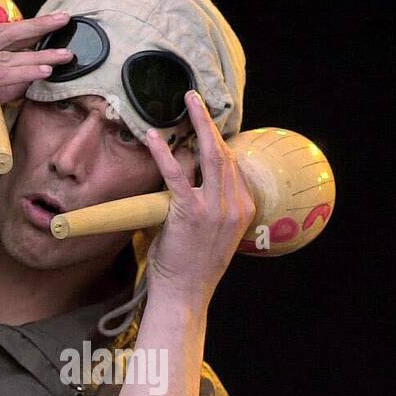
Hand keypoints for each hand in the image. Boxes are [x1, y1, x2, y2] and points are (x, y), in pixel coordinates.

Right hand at [0, 11, 74, 172]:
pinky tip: (43, 71)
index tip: (47, 24)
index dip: (22, 29)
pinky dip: (23, 73)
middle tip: (62, 20)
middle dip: (35, 27)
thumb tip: (24, 80)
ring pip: (4, 56)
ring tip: (64, 55)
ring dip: (38, 54)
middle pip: (1, 35)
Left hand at [142, 89, 254, 307]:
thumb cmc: (191, 268)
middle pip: (224, 154)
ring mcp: (215, 209)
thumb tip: (187, 185)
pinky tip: (152, 137)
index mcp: (243, 211)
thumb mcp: (211, 236)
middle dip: (210, 123)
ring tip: (185, 102)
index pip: (233, 167)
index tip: (206, 125)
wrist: (185, 295)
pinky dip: (163, 153)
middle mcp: (233, 207)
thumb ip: (208, 208)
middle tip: (196, 99)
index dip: (219, 143)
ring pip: (209, 157)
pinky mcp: (190, 213)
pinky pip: (177, 175)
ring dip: (196, 125)